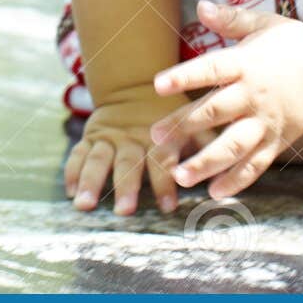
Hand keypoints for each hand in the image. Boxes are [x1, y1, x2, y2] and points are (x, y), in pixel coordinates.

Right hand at [63, 86, 198, 215]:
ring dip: (91, 182)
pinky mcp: (91, 137)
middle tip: (125, 211)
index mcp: (157, 136)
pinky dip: (73, 171)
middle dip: (126, 186)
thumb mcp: (191, 125)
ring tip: (85, 206)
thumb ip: (207, 143)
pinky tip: (70, 192)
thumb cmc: (172, 119)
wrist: (137, 90)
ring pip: (98, 159)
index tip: (168, 206)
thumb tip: (232, 168)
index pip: (162, 159)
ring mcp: (109, 138)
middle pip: (128, 162)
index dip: (165, 182)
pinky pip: (78, 154)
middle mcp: (132, 137)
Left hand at [150, 0, 302, 198]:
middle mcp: (253, 95)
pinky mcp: (277, 141)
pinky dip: (237, 179)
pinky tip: (214, 192)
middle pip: (216, 112)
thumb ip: (231, 18)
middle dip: (184, 126)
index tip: (157, 85)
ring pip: (233, 146)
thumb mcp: (263, 23)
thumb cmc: (290, 44)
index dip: (184, 77)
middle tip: (155, 138)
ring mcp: (266, 121)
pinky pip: (256, 164)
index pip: (211, 70)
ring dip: (206, 162)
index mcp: (246, 64)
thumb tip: (200, 7)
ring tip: (180, 176)